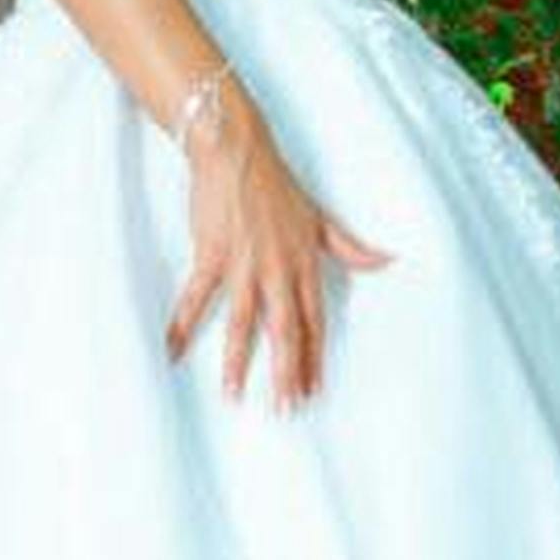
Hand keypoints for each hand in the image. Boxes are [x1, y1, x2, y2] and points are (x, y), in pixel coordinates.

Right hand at [166, 95, 395, 410]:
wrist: (236, 151)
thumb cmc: (275, 184)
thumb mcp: (319, 217)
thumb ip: (349, 247)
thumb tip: (387, 260)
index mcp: (305, 264)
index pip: (315, 322)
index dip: (315, 357)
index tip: (313, 389)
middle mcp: (279, 270)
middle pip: (286, 332)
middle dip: (287, 373)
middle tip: (286, 408)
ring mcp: (245, 265)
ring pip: (245, 324)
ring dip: (239, 363)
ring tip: (234, 396)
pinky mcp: (213, 255)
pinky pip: (196, 299)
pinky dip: (182, 326)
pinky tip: (171, 352)